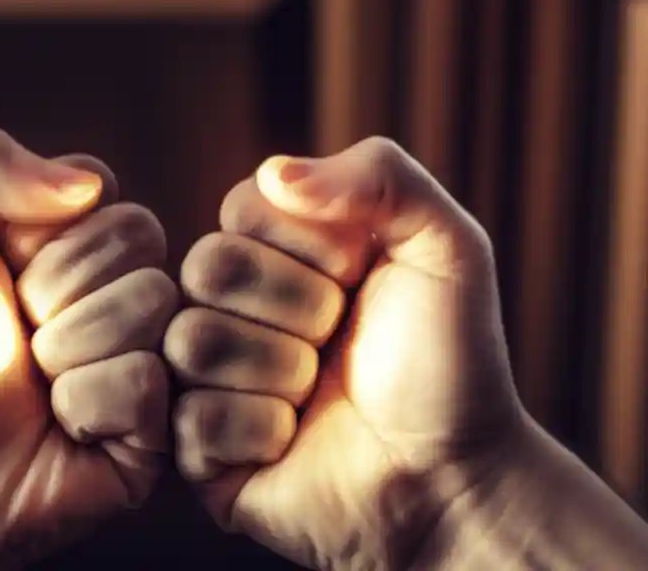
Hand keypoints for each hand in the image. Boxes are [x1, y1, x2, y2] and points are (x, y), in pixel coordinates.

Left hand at [0, 127, 174, 566]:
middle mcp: (120, 290)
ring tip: (35, 383)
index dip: (42, 232)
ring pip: (150, 305)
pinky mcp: (161, 424)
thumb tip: (85, 181)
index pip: (101, 188)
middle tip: (18, 335)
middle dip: (55, 289)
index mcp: (74, 240)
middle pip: (139, 238)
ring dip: (67, 349)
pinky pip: (146, 380)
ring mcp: (148, 353)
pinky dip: (84, 404)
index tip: (3, 275)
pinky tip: (62, 426)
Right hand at [165, 137, 521, 567]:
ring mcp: (209, 374)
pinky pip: (191, 416)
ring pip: (194, 340)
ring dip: (282, 371)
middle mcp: (233, 305)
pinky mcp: (199, 449)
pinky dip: (260, 430)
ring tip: (321, 393)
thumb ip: (380, 174)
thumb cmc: (451, 360)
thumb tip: (274, 173)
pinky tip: (294, 439)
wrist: (456, 476)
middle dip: (300, 307)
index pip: (243, 205)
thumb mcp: (444, 245)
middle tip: (342, 341)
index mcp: (277, 249)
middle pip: (208, 267)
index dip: (311, 244)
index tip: (360, 277)